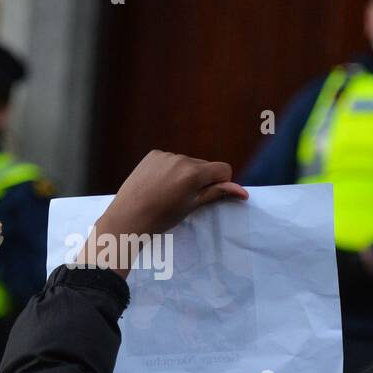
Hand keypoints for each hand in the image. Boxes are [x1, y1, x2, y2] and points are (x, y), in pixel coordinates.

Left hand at [84, 150, 247, 276]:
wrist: (129, 217)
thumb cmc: (162, 217)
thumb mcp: (192, 206)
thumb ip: (217, 193)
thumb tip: (243, 191)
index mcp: (194, 173)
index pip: (223, 169)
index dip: (221, 183)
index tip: (209, 195)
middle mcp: (181, 159)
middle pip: (205, 165)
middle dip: (202, 179)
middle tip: (186, 198)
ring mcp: (166, 155)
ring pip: (187, 162)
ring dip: (185, 174)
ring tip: (169, 192)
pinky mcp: (153, 154)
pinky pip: (170, 159)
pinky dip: (170, 169)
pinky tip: (158, 184)